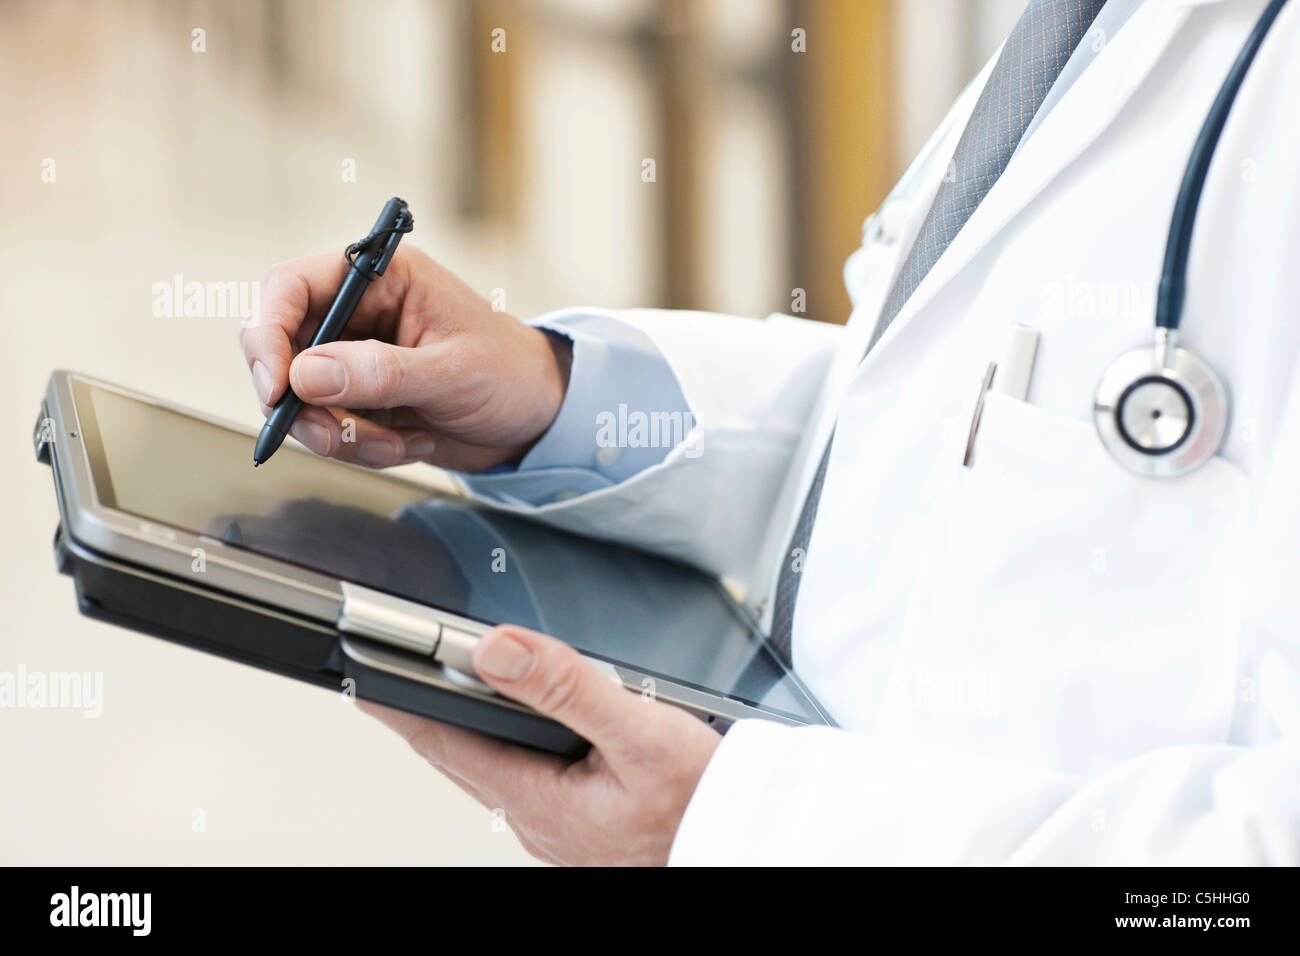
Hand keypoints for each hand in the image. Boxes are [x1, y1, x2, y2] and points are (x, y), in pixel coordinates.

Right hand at [240, 247, 571, 471]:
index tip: (277, 388)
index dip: (268, 333)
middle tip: (344, 436)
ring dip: (342, 436)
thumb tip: (305, 375)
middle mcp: (356, 313)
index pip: (290, 287)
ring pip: (299, 401)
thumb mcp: (454, 373)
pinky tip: (411, 442)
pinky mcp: (356, 400)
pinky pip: (327, 431)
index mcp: (381, 278)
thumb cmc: (509, 374)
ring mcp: (351, 359)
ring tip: (401, 441)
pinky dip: (362, 449)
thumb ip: (381, 373)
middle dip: (305, 404)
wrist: (535, 417)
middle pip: (280, 349)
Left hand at [360, 625, 722, 865]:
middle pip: (460, 759)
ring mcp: (560, 824)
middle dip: (421, 717)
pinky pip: (521, 780)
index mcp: (541, 800)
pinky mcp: (582, 821)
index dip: (401, 706)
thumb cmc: (703, 800)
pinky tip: (507, 733)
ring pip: (489, 770)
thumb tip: (498, 651)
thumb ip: (568, 688)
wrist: (747, 841)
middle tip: (384, 682)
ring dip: (457, 732)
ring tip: (432, 696)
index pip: (447, 742)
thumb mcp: (640, 732)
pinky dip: (498, 747)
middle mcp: (541, 819)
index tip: (365, 678)